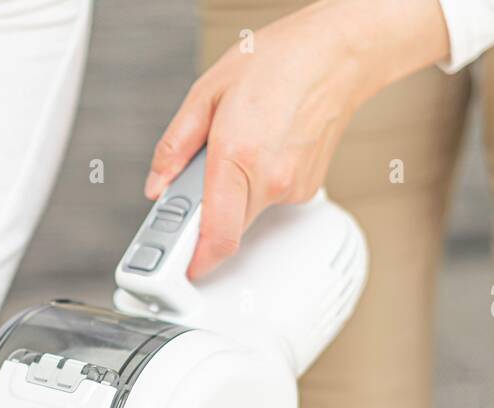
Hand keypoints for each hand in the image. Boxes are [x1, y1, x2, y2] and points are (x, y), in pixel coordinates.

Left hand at [145, 0, 450, 278]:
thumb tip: (158, 183)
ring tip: (237, 148)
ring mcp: (292, 188)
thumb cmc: (278, 63)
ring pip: (246, 214)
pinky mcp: (306, 190)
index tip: (179, 267)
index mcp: (239, 155)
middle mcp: (270, 180)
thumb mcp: (207, 92)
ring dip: (231, 196)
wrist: (335, 55)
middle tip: (193, 188)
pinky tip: (260, 149)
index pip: (217, 235)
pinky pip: (267, 200)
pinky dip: (254, 185)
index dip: (195, 260)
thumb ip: (175, 146)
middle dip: (205, 217)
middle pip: (227, 228)